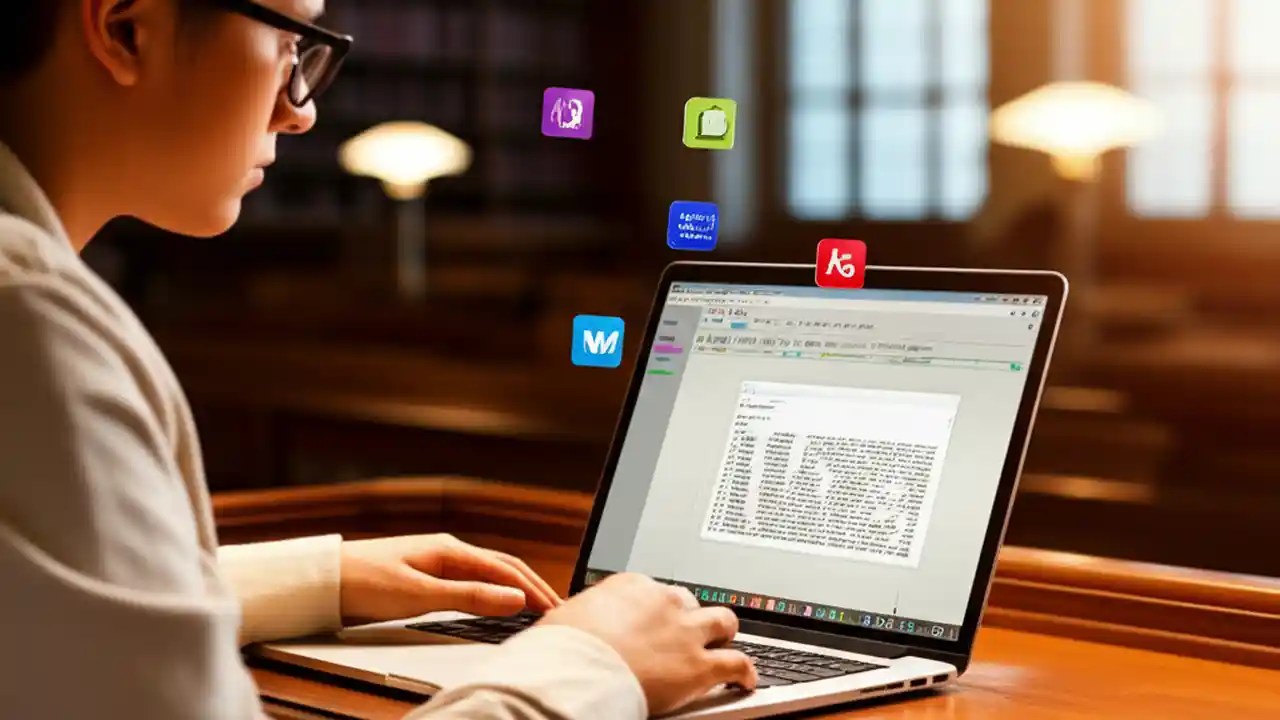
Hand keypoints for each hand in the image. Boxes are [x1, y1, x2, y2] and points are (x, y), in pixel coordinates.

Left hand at [338, 534, 562, 624]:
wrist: (325, 579)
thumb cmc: (365, 581)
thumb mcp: (421, 593)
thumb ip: (470, 596)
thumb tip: (515, 597)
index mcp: (451, 549)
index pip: (506, 569)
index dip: (534, 589)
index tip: (555, 608)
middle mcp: (448, 550)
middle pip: (502, 567)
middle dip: (532, 586)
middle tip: (556, 608)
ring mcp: (438, 561)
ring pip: (489, 573)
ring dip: (515, 588)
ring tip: (536, 606)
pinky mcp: (427, 575)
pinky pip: (472, 581)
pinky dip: (493, 591)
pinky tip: (497, 602)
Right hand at [538, 573, 756, 714]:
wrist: (577, 672)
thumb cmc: (563, 648)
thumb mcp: (567, 618)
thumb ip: (584, 617)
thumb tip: (572, 623)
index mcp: (631, 586)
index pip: (655, 592)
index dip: (657, 610)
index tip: (654, 621)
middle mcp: (664, 602)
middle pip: (691, 602)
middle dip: (691, 617)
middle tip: (687, 633)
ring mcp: (685, 632)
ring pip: (723, 622)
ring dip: (724, 634)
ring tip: (726, 644)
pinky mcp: (700, 666)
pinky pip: (737, 663)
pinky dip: (745, 672)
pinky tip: (745, 680)